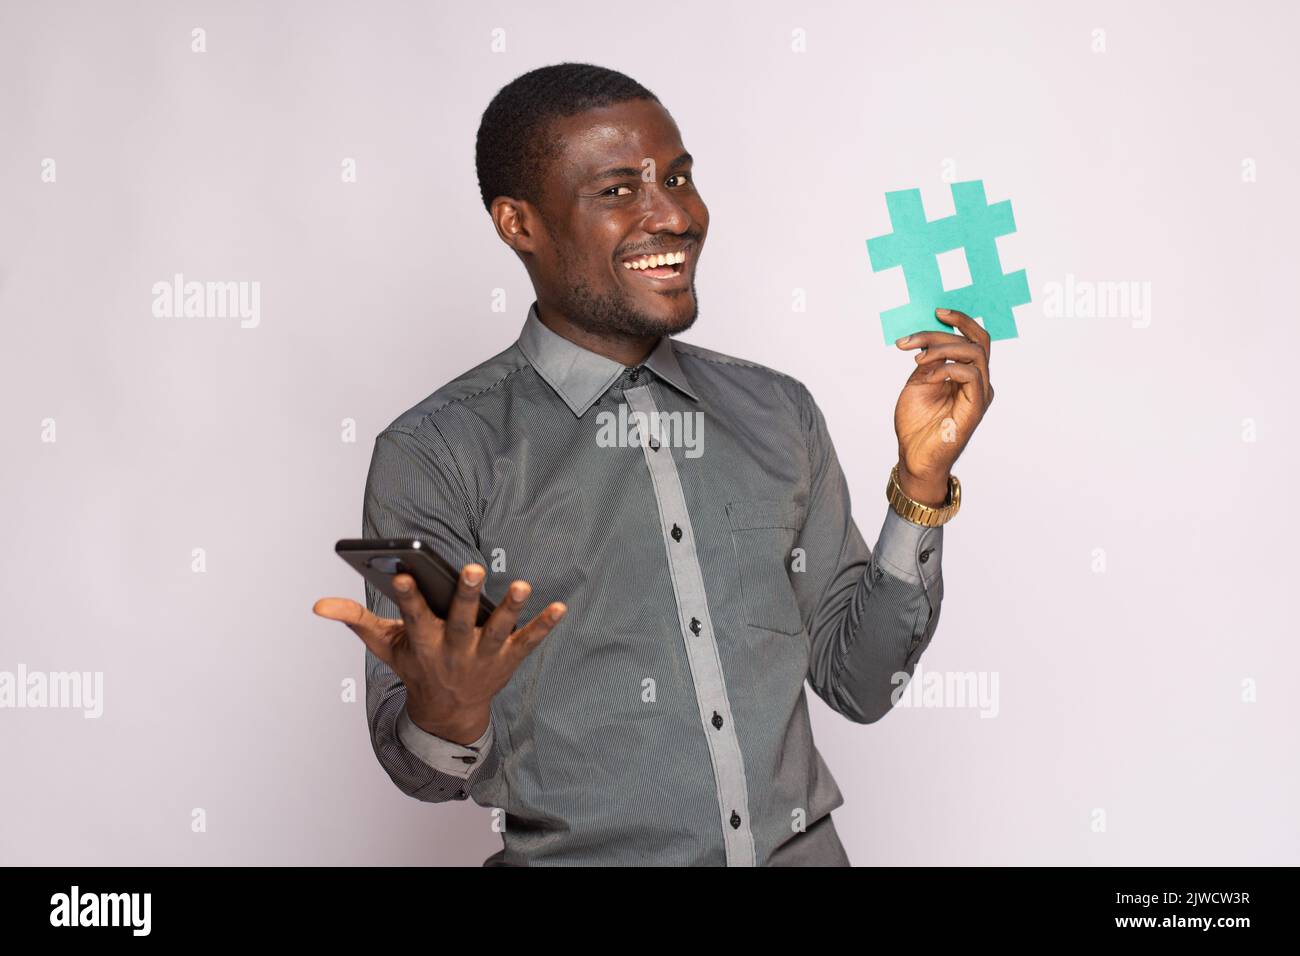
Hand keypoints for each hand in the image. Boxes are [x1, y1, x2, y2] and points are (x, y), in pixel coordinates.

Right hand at [313, 563, 565, 744]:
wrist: (448, 711)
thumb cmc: (417, 667)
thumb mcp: (386, 647)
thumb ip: (356, 620)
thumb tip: (319, 605)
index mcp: (423, 642)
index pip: (413, 617)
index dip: (408, 597)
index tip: (404, 573)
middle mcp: (454, 649)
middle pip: (459, 621)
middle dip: (465, 595)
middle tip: (473, 568)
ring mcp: (484, 655)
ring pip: (498, 631)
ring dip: (511, 608)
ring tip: (523, 585)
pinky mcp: (509, 659)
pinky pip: (529, 642)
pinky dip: (544, 625)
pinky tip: (560, 606)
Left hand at [892, 308, 994, 504]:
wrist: (914, 457)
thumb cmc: (916, 424)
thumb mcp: (917, 382)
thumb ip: (928, 361)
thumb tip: (928, 339)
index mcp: (968, 374)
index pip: (974, 338)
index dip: (960, 320)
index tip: (937, 312)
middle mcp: (980, 382)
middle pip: (976, 340)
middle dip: (943, 332)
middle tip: (912, 340)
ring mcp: (980, 394)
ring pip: (974, 352)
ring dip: (941, 348)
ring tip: (916, 358)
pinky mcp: (976, 407)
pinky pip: (971, 374)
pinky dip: (946, 367)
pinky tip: (926, 375)